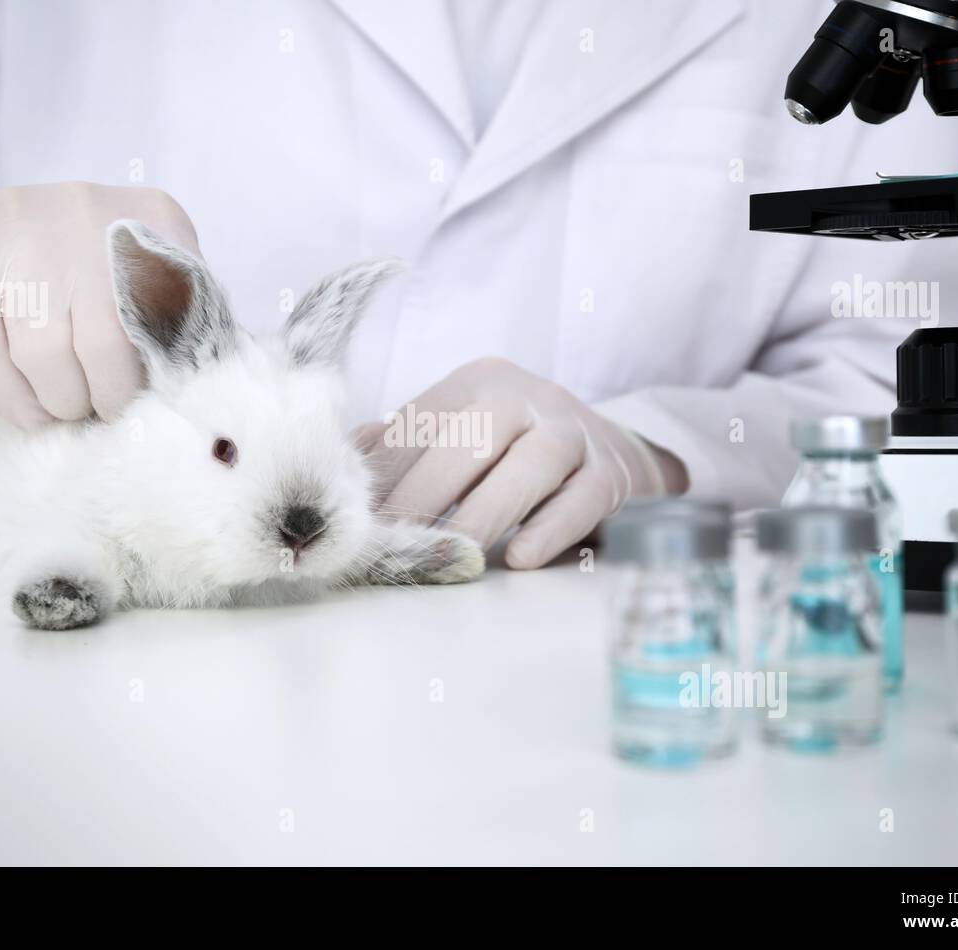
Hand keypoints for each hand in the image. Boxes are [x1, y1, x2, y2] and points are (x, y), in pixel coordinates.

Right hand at [0, 182, 200, 426]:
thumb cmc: (91, 270)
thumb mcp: (149, 273)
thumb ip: (181, 315)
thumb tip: (196, 384)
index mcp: (152, 215)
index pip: (175, 314)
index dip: (162, 373)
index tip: (153, 400)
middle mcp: (86, 209)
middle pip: (107, 342)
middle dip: (109, 396)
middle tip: (105, 411)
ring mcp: (18, 227)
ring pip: (44, 353)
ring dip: (61, 400)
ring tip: (68, 407)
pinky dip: (11, 398)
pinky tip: (31, 411)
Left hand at [357, 357, 686, 568]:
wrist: (614, 452)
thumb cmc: (516, 451)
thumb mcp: (462, 437)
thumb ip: (407, 447)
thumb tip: (342, 463)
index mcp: (478, 383)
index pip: (423, 423)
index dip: (385, 473)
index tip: (354, 519)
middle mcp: (527, 395)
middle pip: (471, 439)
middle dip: (424, 494)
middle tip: (391, 543)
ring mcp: (574, 432)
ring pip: (529, 466)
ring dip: (485, 513)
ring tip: (450, 555)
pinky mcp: (611, 473)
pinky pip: (583, 499)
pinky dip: (550, 529)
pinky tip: (519, 558)